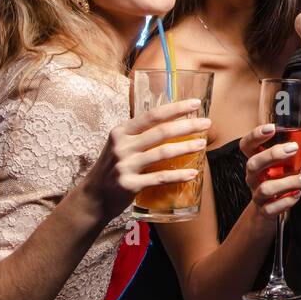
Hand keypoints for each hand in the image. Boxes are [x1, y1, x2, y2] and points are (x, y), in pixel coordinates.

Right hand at [82, 98, 211, 219]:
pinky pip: (160, 178)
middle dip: (187, 126)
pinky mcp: (129, 185)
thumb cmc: (113, 167)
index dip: (176, 108)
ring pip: (163, 153)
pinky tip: (192, 173)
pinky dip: (178, 175)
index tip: (196, 103)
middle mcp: (122, 146)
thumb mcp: (120, 145)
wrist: (93, 197)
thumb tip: (172, 121)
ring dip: (186, 148)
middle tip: (207, 123)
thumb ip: (140, 134)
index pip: (152, 115)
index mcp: (121, 132)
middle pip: (161, 132)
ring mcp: (125, 165)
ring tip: (202, 145)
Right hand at [238, 123, 300, 231]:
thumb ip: (299, 147)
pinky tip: (298, 195)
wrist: (270, 210)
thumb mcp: (287, 162)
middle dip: (272, 154)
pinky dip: (286, 202)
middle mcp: (253, 177)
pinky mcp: (264, 211)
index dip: (255, 135)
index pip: (247, 145)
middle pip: (253, 164)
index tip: (272, 128)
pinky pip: (271, 208)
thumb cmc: (279, 179)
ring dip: (288, 182)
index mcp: (256, 160)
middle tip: (293, 148)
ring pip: (265, 188)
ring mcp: (257, 194)